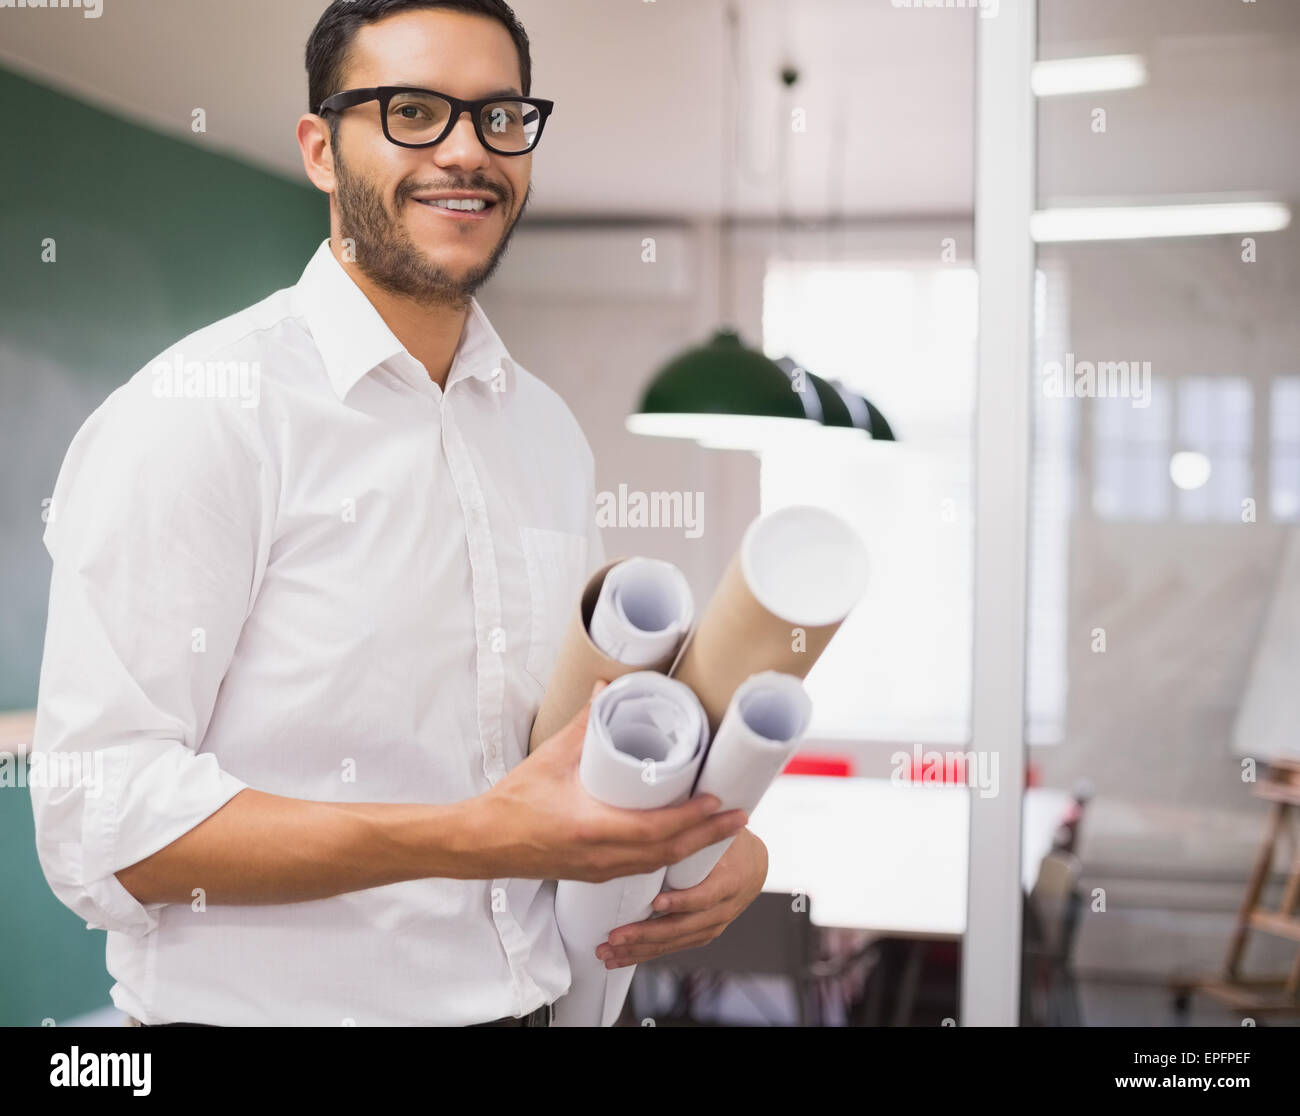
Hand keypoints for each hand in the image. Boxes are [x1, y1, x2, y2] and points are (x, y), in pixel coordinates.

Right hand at [473, 682, 748, 882]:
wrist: (483, 842)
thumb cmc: (513, 803)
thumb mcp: (551, 757)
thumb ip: (585, 722)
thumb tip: (610, 688)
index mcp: (591, 828)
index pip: (655, 829)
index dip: (692, 818)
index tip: (718, 800)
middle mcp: (600, 856)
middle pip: (668, 853)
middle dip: (708, 836)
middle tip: (740, 816)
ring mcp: (599, 870)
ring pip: (658, 865)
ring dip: (693, 847)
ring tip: (720, 827)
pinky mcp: (594, 874)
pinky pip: (642, 869)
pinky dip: (668, 856)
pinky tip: (682, 843)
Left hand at [594, 826, 768, 967]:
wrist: (754, 866)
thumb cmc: (731, 842)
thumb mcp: (721, 829)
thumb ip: (699, 822)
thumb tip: (668, 790)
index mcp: (730, 880)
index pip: (705, 896)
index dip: (682, 901)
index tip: (657, 902)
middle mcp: (722, 909)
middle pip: (683, 928)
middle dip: (646, 934)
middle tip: (615, 936)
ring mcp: (711, 925)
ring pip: (673, 943)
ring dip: (639, 950)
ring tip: (608, 952)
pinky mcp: (700, 934)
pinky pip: (672, 947)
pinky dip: (645, 953)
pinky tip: (620, 958)